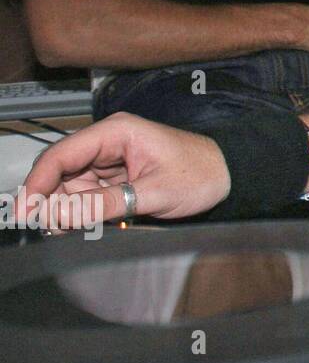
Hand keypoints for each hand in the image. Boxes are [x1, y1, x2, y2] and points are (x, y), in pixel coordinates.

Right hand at [19, 113, 231, 229]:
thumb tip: (59, 214)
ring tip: (73, 230)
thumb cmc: (202, 174)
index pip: (61, 154)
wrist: (230, 177)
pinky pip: (88, 194)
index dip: (37, 183)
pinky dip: (83, 211)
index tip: (24, 212)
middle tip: (49, 229)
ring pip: (71, 186)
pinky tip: (85, 225)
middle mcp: (109, 142)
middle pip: (61, 172)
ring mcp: (112, 160)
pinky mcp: (117, 177)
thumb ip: (105, 204)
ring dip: (67, 209)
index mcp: (117, 132)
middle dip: (50, 201)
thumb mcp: (153, 193)